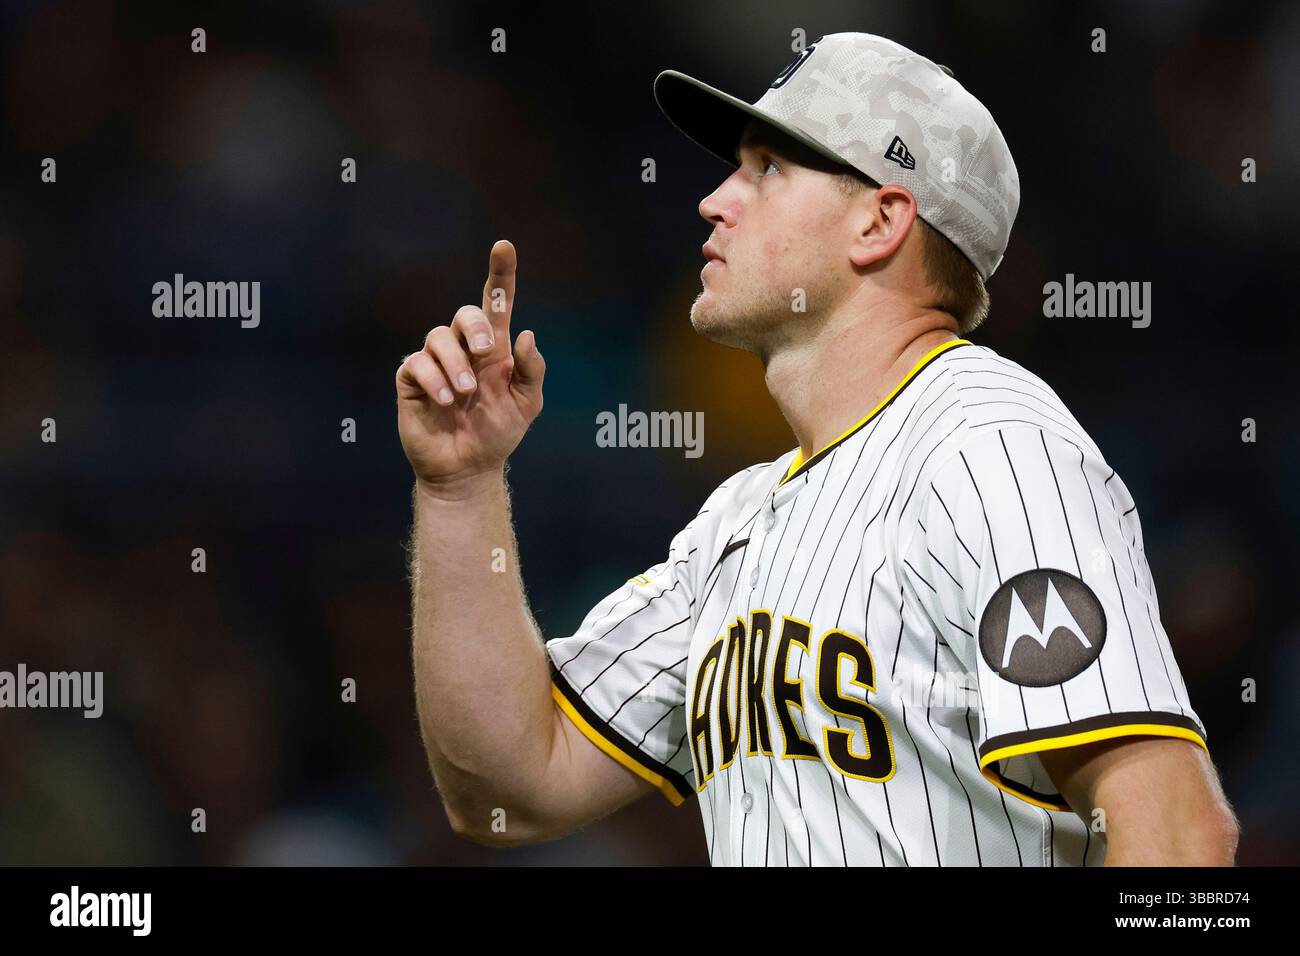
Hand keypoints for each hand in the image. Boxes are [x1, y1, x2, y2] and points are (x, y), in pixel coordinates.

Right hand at [396, 240, 544, 491]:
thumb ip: (531, 369)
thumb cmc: (498, 433)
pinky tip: (446, 401)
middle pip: (464, 313)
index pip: (496, 304)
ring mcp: (436, 364)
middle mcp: (464, 350)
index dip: (500, 275)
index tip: (504, 247)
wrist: (468, 468)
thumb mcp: (527, 403)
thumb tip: (525, 333)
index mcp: (494, 350)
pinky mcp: (412, 381)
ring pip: (437, 336)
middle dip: (475, 326)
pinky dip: (434, 379)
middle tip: (486, 352)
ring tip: (464, 394)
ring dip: (455, 363)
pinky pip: (416, 364)